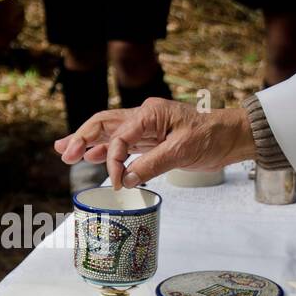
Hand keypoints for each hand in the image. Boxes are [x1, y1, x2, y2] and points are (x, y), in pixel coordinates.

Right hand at [54, 98, 254, 188]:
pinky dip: (106, 150)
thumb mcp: (182, 151)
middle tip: (63, 154)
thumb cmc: (212, 136)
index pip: (119, 136)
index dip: (112, 160)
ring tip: (65, 152)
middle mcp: (144, 116)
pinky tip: (91, 157)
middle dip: (82, 138)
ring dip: (88, 142)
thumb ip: (152, 164)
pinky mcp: (152, 139)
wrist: (232, 136)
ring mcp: (147, 127)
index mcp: (150, 113)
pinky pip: (123, 143)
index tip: (116, 182)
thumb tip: (127, 179)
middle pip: (104, 124)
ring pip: (110, 133)